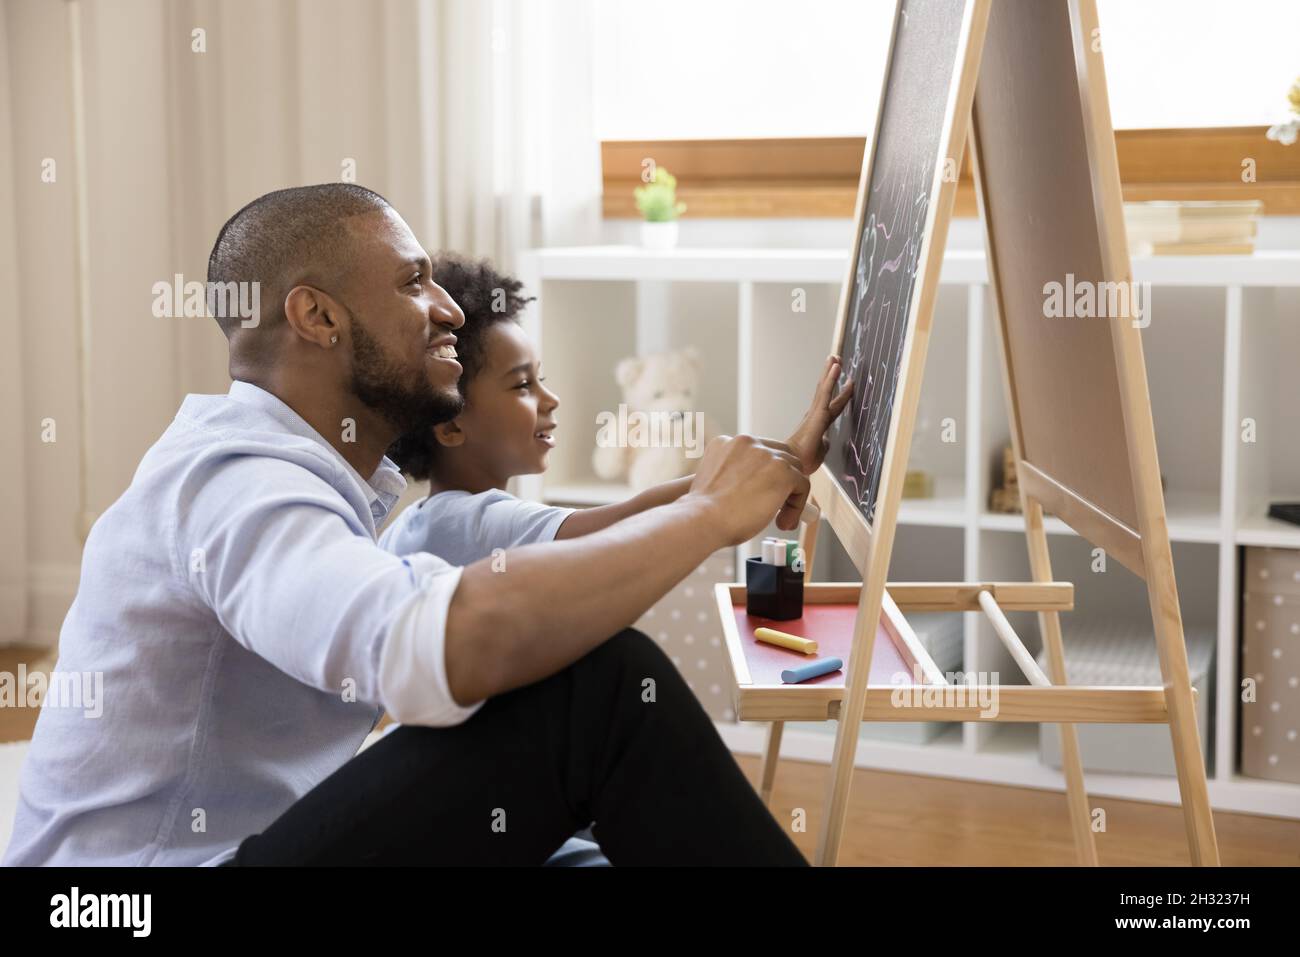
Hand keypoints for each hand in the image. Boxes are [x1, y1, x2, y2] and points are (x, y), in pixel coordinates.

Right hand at [685, 434, 811, 545]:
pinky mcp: (782, 471)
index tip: (763, 492)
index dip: (765, 473)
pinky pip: (802, 485)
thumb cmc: (704, 511)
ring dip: (790, 494)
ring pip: (794, 469)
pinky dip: (797, 505)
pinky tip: (783, 521)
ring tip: (780, 518)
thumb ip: (736, 476)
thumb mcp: (716, 482)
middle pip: (780, 455)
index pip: (758, 451)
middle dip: (782, 479)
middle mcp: (747, 442)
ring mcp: (766, 455)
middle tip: (778, 504)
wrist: (702, 520)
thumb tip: (758, 490)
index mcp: (726, 443)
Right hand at [785, 355, 853, 473]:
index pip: (833, 404)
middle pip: (826, 390)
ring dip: (830, 371)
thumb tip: (827, 441)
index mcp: (818, 422)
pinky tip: (836, 366)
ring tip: (835, 357)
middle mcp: (816, 414)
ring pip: (825, 387)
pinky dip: (831, 378)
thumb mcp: (820, 450)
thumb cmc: (805, 460)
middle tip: (837, 359)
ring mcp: (816, 411)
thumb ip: (825, 442)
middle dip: (832, 374)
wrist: (795, 463)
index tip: (848, 382)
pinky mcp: (818, 412)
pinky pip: (826, 392)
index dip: (841, 393)